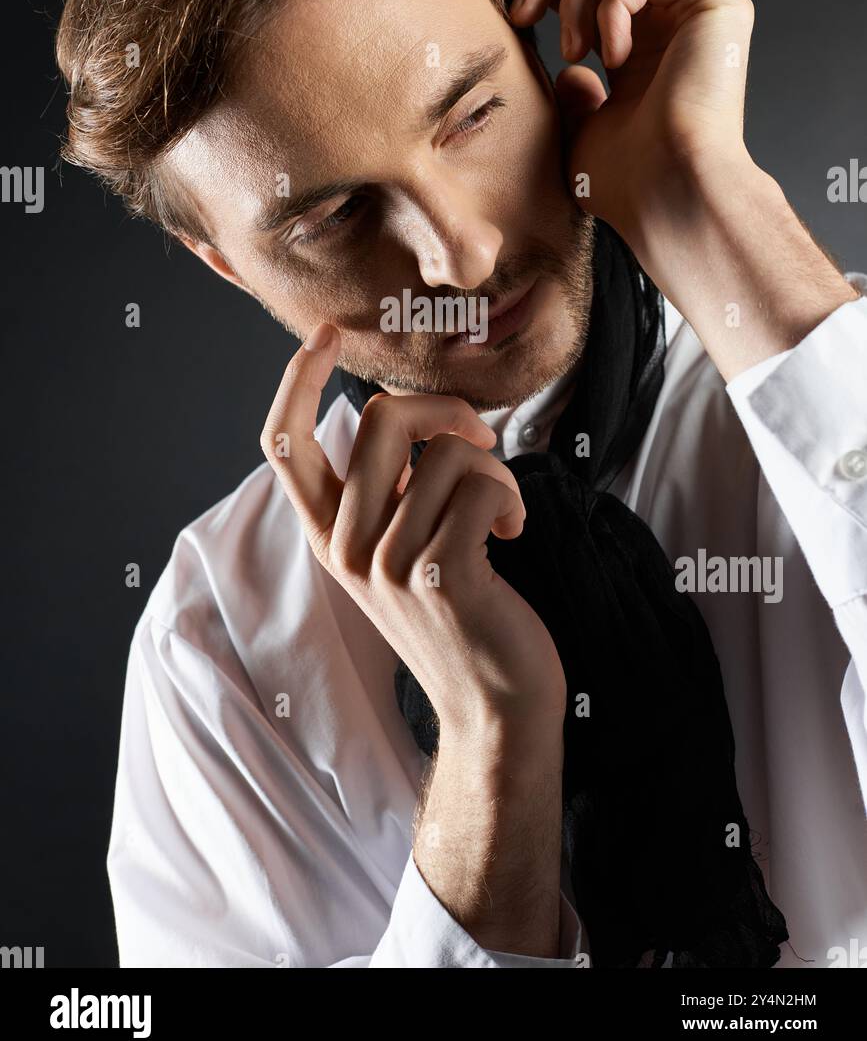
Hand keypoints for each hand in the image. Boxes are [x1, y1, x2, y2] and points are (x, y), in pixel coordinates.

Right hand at [260, 323, 568, 737]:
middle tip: (479, 437)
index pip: (284, 445)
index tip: (324, 335)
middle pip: (378, 420)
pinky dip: (512, 498)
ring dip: (494, 468)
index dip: (296, 381)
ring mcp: (389, 566)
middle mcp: (345, 548)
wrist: (495, 705)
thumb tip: (404, 416)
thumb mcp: (398, 552)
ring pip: (445, 453)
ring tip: (501, 513)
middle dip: (443, 409)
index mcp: (329, 534)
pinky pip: (483, 486)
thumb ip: (385, 492)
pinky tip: (511, 534)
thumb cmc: (459, 614)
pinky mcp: (441, 577)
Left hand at [509, 0, 755, 261]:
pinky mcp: (716, 2)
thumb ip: (571, 96)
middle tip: (520, 16)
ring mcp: (694, 13)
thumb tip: (570, 69)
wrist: (667, 192)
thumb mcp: (578, 133)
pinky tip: (615, 58)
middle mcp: (668, 28)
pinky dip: (612, 7)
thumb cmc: (627, 182)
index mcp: (638, 54)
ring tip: (573, 52)